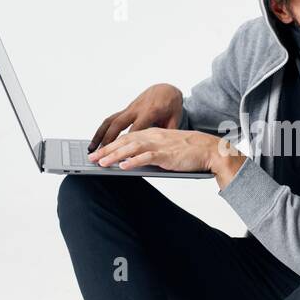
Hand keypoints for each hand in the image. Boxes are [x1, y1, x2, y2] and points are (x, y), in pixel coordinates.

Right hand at [88, 83, 182, 151]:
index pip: (136, 129)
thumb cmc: (171, 104)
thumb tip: (165, 148)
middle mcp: (136, 109)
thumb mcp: (175, 118)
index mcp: (150, 111)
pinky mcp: (126, 110)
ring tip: (92, 148)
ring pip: (110, 121)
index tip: (123, 155)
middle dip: (108, 139)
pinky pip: (111, 119)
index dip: (129, 142)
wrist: (165, 89)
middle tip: (101, 153)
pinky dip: (102, 130)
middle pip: (118, 124)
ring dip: (99, 134)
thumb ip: (169, 132)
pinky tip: (96, 141)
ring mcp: (129, 109)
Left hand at [88, 128, 245, 180]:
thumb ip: (150, 152)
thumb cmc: (189, 151)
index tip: (97, 151)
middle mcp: (153, 136)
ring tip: (101, 163)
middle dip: (106, 150)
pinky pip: (146, 157)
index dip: (110, 144)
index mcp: (153, 133)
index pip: (127, 138)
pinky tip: (122, 167)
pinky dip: (132, 162)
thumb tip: (132, 162)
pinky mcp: (166, 155)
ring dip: (114, 156)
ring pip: (131, 148)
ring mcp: (159, 145)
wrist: (209, 150)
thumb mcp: (166, 148)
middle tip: (91, 158)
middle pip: (124, 141)